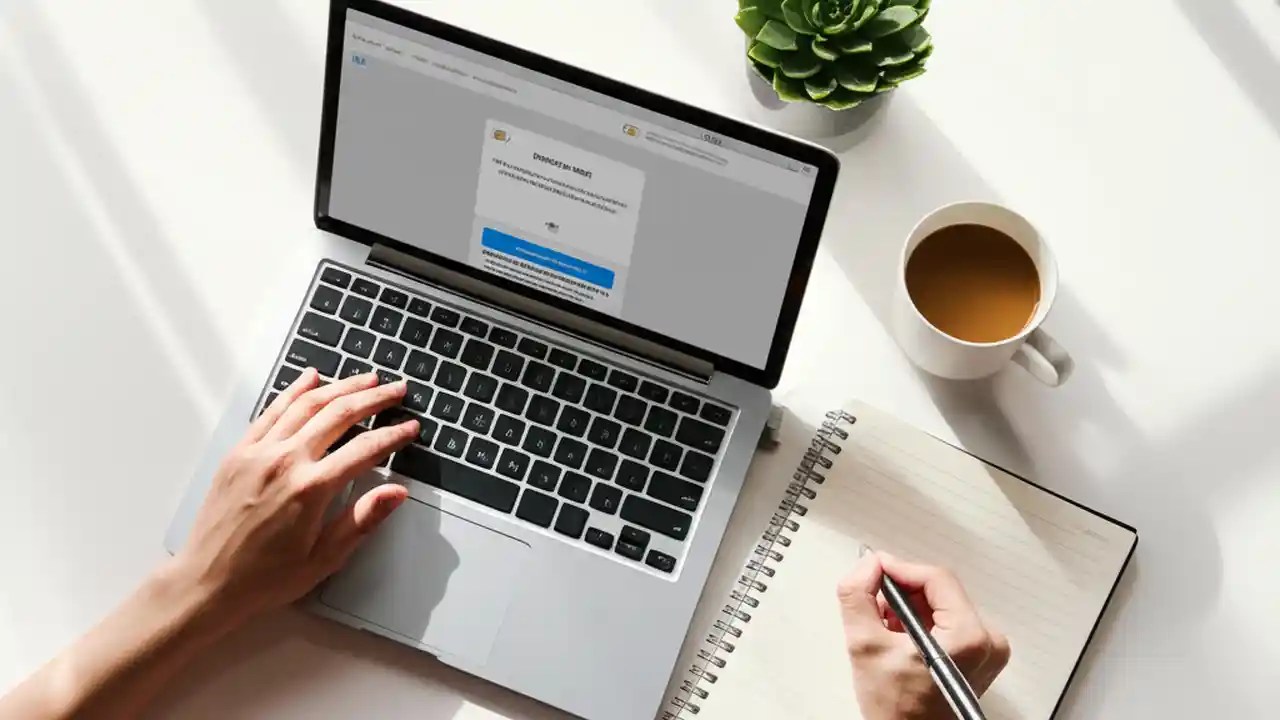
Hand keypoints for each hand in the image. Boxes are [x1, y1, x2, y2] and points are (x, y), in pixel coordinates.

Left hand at [171, 369, 418, 634]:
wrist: (206, 583)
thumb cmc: (264, 578)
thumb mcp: (324, 558)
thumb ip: (362, 520)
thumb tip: (396, 492)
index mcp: (310, 489)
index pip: (364, 449)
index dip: (393, 435)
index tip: (410, 427)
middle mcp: (284, 462)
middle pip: (339, 414)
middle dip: (373, 398)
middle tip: (396, 390)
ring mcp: (258, 453)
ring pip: (307, 404)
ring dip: (340, 387)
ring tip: (366, 378)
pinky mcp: (239, 453)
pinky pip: (271, 411)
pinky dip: (294, 391)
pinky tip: (311, 378)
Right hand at [837, 552, 1010, 719]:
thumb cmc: (897, 711)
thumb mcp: (864, 647)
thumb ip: (857, 596)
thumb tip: (867, 566)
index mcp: (968, 637)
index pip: (934, 578)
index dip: (899, 569)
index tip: (874, 570)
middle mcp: (987, 641)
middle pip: (939, 590)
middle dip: (902, 594)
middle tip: (876, 608)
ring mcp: (986, 649)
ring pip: (941, 604)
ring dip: (909, 609)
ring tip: (887, 630)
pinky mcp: (980, 655)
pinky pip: (948, 620)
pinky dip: (921, 623)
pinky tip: (901, 640)